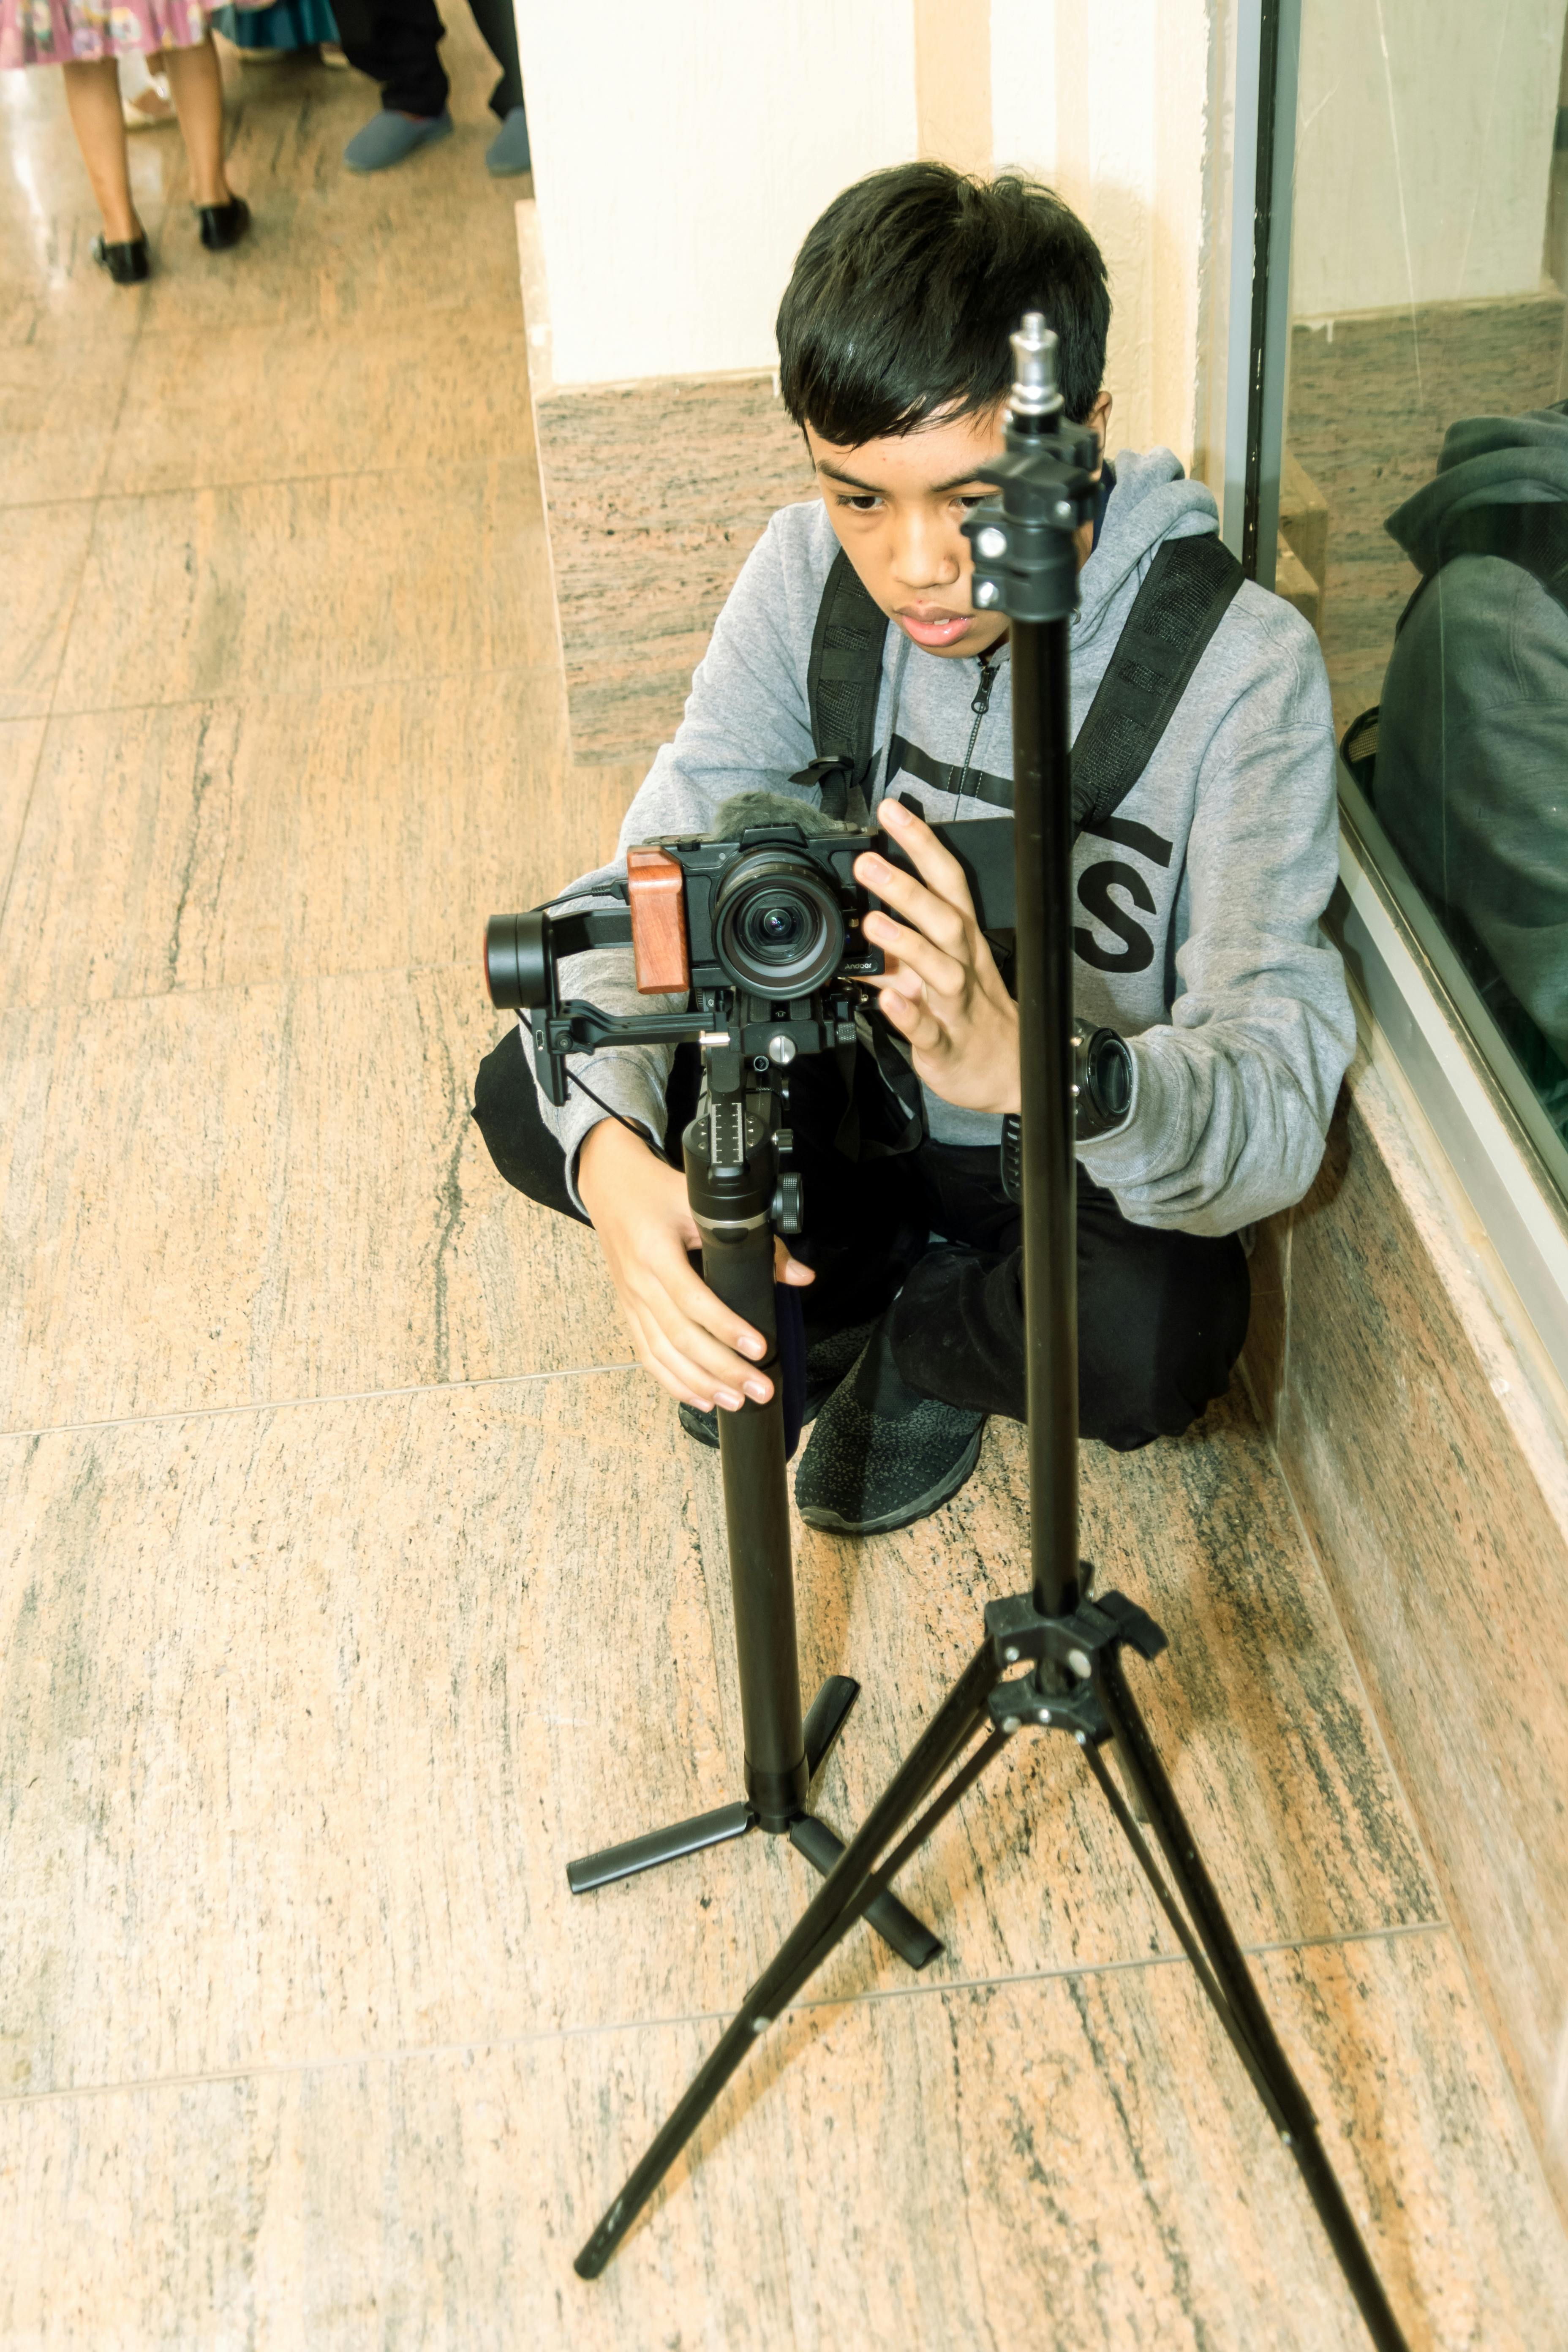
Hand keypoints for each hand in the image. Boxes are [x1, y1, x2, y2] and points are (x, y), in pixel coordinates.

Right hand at [577, 1119, 814, 1411]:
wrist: (608, 1184)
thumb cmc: (657, 1190)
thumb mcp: (701, 1202)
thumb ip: (754, 1238)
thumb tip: (799, 1275)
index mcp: (656, 1252)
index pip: (693, 1301)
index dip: (727, 1329)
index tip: (759, 1349)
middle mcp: (639, 1282)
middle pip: (680, 1338)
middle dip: (722, 1370)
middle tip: (759, 1389)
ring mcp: (630, 1301)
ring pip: (662, 1355)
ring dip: (699, 1384)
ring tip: (735, 1402)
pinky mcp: (628, 1311)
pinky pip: (647, 1355)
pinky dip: (672, 1382)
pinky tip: (700, 1399)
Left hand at [853, 800, 1020, 1113]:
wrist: (1008, 1074)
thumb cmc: (969, 1015)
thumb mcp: (930, 973)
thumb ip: (892, 949)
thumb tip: (851, 922)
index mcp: (962, 941)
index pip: (947, 882)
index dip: (922, 844)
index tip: (892, 812)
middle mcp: (964, 966)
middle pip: (945, 919)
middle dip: (908, 888)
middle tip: (868, 863)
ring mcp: (958, 1005)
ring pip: (940, 970)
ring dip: (907, 944)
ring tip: (872, 923)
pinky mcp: (946, 1044)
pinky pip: (928, 1029)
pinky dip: (908, 1014)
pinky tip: (888, 1000)